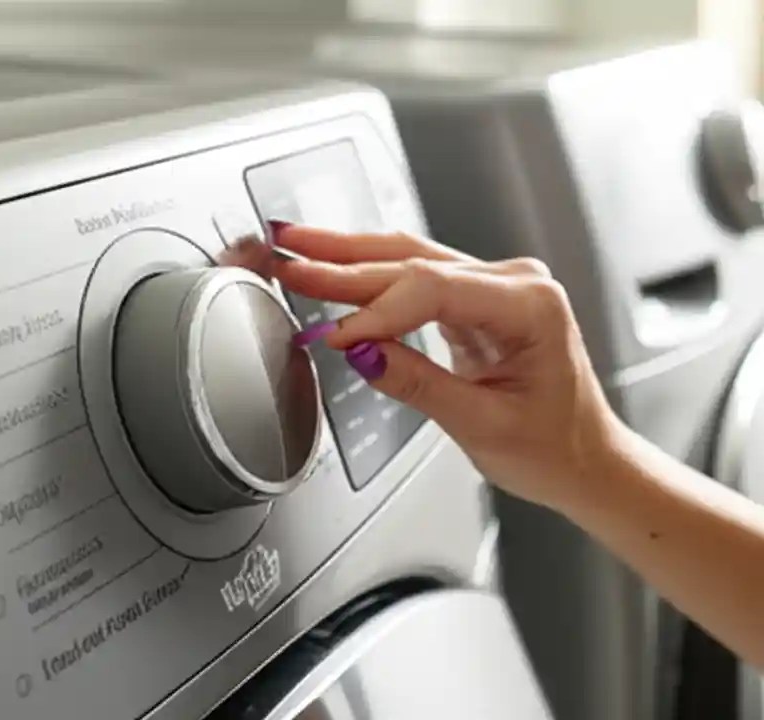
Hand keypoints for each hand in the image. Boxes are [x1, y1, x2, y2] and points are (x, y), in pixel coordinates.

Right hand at [270, 223, 623, 512]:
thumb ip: (417, 383)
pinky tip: (333, 266)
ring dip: (347, 255)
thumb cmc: (554, 446)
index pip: (433, 289)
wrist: (584, 459)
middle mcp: (514, 283)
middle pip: (412, 263)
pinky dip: (369, 276)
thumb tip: (362, 353)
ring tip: (296, 246)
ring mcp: (494, 286)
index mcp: (529, 305)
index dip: (374, 311)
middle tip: (289, 259)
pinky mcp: (474, 299)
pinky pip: (414, 278)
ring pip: (408, 259)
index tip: (332, 334)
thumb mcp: (481, 425)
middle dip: (343, 263)